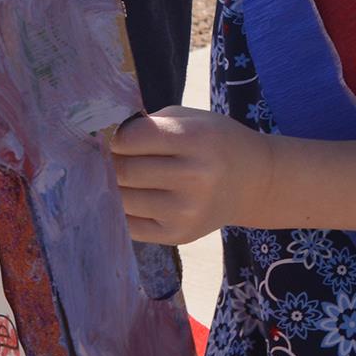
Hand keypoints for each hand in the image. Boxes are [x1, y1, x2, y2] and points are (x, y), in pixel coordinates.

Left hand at [109, 105, 267, 245]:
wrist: (254, 182)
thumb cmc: (215, 143)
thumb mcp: (191, 120)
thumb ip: (150, 124)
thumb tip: (102, 140)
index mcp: (196, 139)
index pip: (131, 139)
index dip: (114, 137)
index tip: (111, 137)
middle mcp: (194, 176)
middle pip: (124, 171)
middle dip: (110, 163)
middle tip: (107, 157)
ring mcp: (186, 211)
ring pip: (123, 199)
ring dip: (114, 187)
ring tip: (120, 177)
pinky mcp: (178, 235)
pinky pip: (130, 224)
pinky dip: (123, 210)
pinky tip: (132, 197)